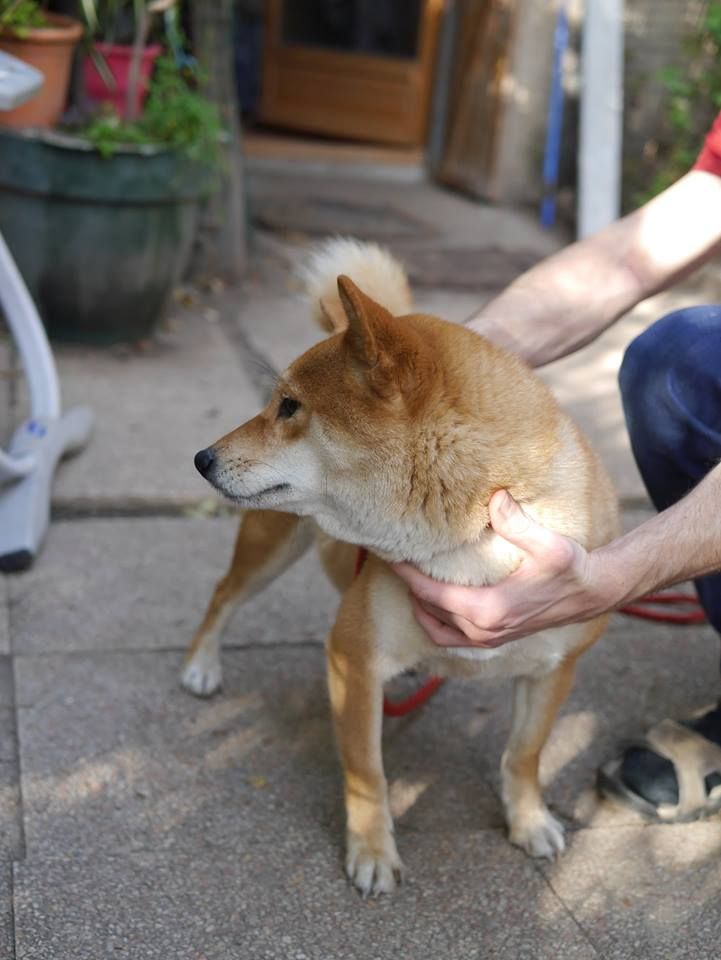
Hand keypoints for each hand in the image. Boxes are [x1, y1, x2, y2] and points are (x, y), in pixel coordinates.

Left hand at [392, 490, 614, 647]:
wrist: (592, 594)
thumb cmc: (570, 568)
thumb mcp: (548, 544)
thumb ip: (517, 523)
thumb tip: (495, 498)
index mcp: (487, 609)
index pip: (430, 593)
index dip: (406, 573)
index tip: (390, 552)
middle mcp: (483, 630)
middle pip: (427, 610)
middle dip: (407, 586)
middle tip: (394, 558)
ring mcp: (489, 639)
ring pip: (436, 630)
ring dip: (420, 607)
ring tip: (409, 579)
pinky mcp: (495, 639)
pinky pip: (451, 638)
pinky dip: (435, 623)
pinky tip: (432, 603)